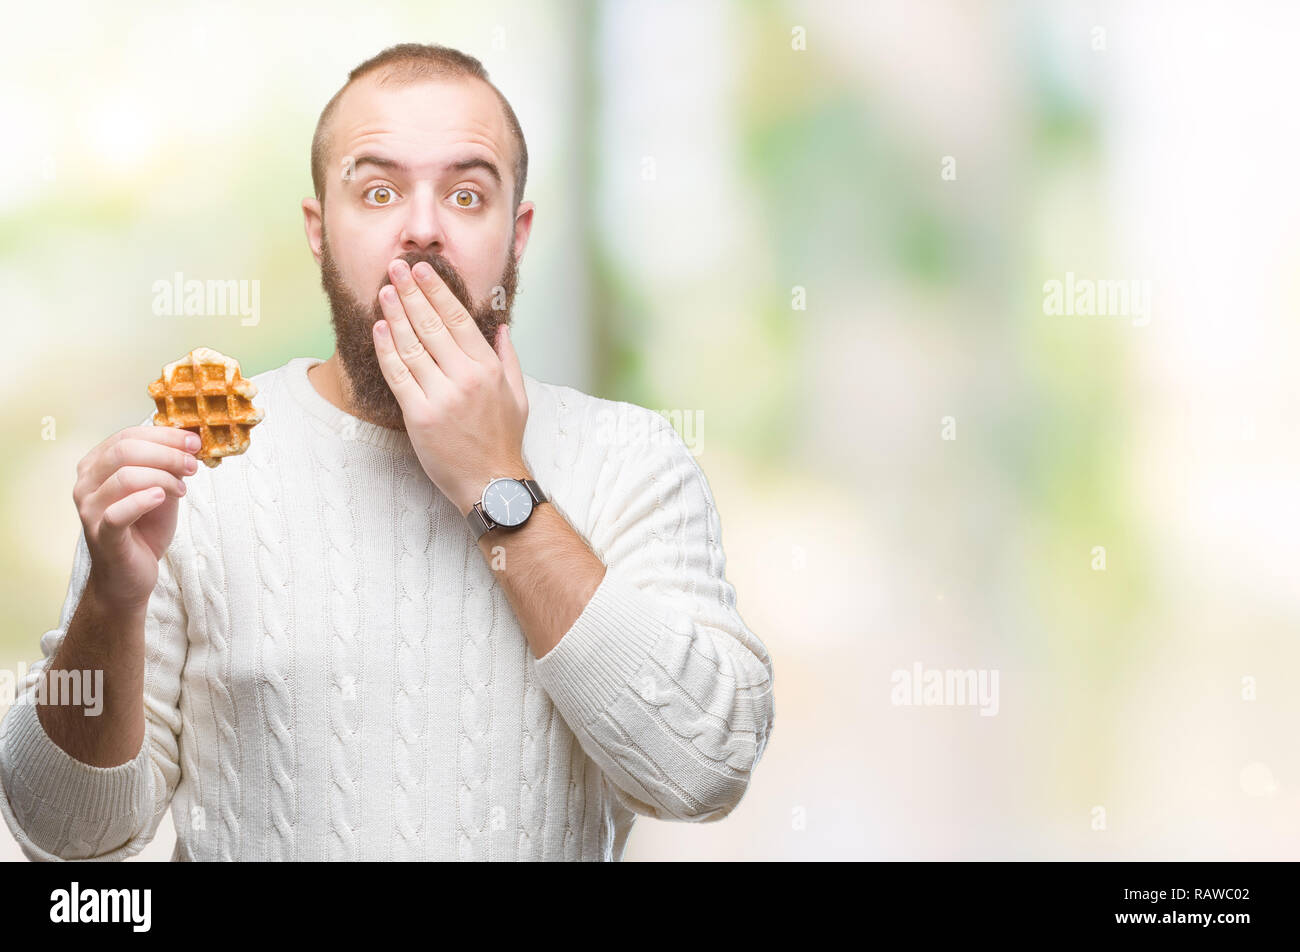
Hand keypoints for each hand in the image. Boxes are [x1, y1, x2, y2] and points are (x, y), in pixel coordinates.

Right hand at [74, 425, 200, 611]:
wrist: (130, 576)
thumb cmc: (144, 530)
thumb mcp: (161, 491)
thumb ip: (168, 469)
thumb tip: (190, 444)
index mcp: (96, 467)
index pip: (127, 436)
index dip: (164, 435)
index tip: (194, 442)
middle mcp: (86, 484)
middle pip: (125, 450)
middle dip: (167, 453)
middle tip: (193, 465)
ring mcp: (89, 510)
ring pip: (124, 476)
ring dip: (162, 477)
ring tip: (183, 490)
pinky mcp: (101, 534)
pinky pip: (117, 512)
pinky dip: (143, 500)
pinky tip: (162, 498)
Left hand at [372, 258, 528, 515]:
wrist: (491, 484)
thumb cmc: (503, 441)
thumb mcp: (518, 396)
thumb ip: (508, 358)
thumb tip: (501, 327)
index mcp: (489, 369)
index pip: (459, 319)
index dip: (437, 291)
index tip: (422, 270)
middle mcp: (466, 378)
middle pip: (432, 325)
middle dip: (412, 293)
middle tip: (396, 268)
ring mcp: (442, 397)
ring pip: (412, 346)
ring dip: (395, 315)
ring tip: (384, 291)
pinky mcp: (421, 417)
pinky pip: (398, 375)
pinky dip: (386, 349)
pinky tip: (379, 329)